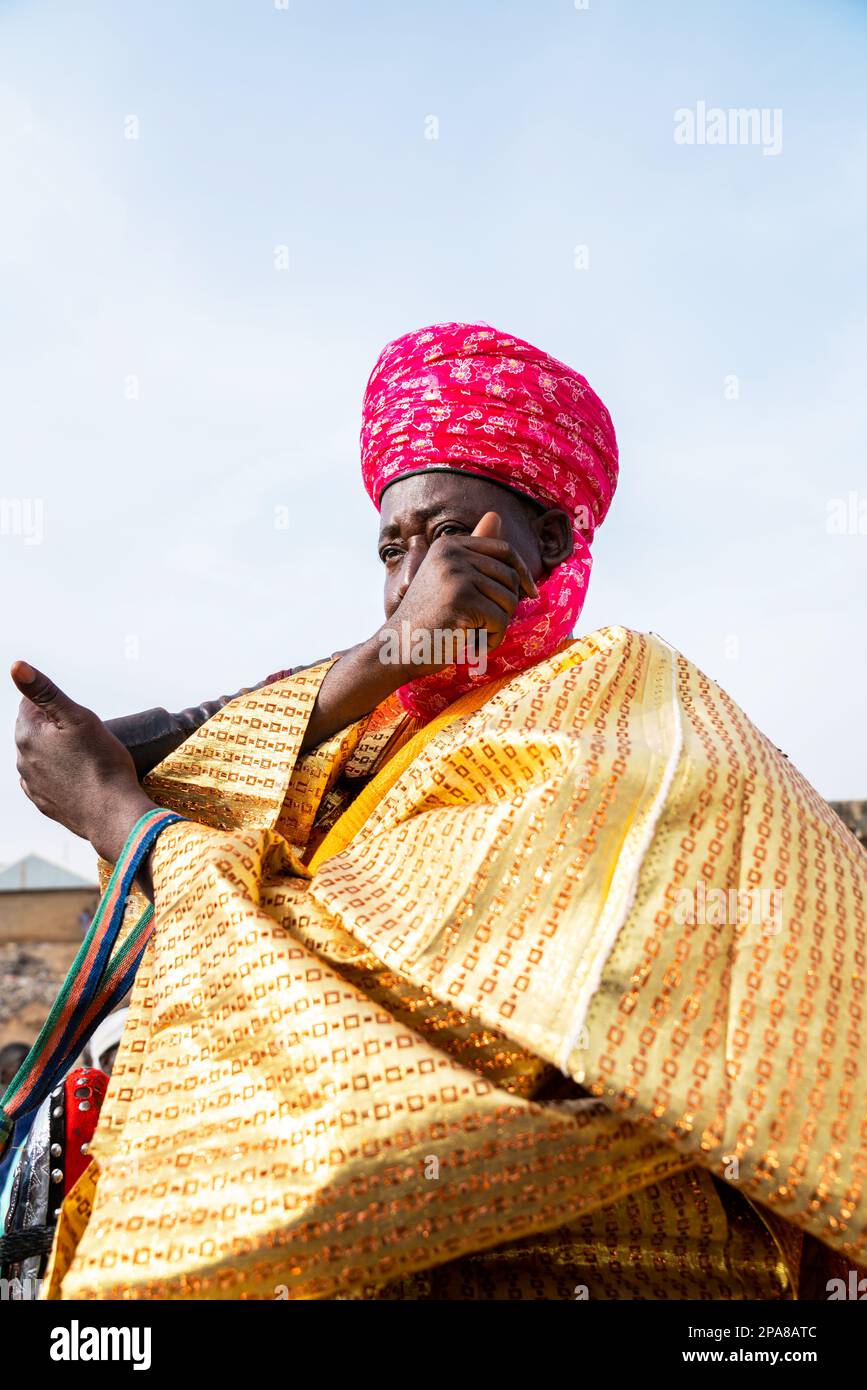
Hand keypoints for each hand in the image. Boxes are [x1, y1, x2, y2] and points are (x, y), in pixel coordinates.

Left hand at [13, 661, 157, 862]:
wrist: (114, 814)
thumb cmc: (102, 764)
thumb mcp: (78, 717)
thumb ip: (45, 691)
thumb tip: (16, 667)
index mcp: (27, 736)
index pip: (30, 705)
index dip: (57, 706)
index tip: (78, 717)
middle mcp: (22, 761)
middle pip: (35, 731)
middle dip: (55, 728)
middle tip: (87, 736)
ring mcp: (33, 785)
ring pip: (40, 756)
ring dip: (57, 752)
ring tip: (87, 757)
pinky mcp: (45, 804)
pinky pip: (46, 781)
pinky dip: (59, 775)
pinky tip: (78, 778)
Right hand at [387, 511, 537, 672]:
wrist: (397, 648)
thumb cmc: (427, 619)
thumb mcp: (449, 578)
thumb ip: (473, 552)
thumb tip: (496, 514)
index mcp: (449, 545)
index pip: (503, 550)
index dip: (522, 573)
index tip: (530, 593)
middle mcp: (452, 553)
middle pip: (509, 577)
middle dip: (506, 607)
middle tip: (484, 626)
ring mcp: (456, 574)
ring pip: (508, 601)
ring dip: (497, 627)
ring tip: (474, 636)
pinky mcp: (461, 599)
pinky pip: (499, 621)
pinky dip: (491, 640)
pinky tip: (472, 646)